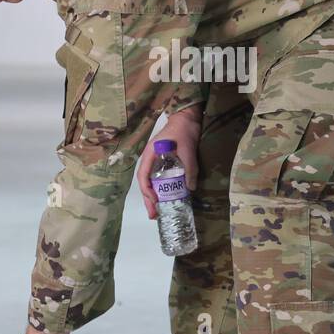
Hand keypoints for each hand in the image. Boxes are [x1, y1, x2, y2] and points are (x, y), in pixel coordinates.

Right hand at [137, 104, 201, 219]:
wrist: (187, 118)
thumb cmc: (184, 131)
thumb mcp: (188, 150)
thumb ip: (189, 168)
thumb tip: (190, 188)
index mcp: (150, 155)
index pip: (143, 175)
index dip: (147, 190)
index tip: (155, 200)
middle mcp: (149, 160)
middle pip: (145, 183)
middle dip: (148, 200)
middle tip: (153, 215)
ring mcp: (155, 162)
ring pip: (151, 183)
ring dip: (153, 197)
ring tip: (157, 212)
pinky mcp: (163, 163)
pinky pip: (159, 179)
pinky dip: (160, 190)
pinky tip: (166, 198)